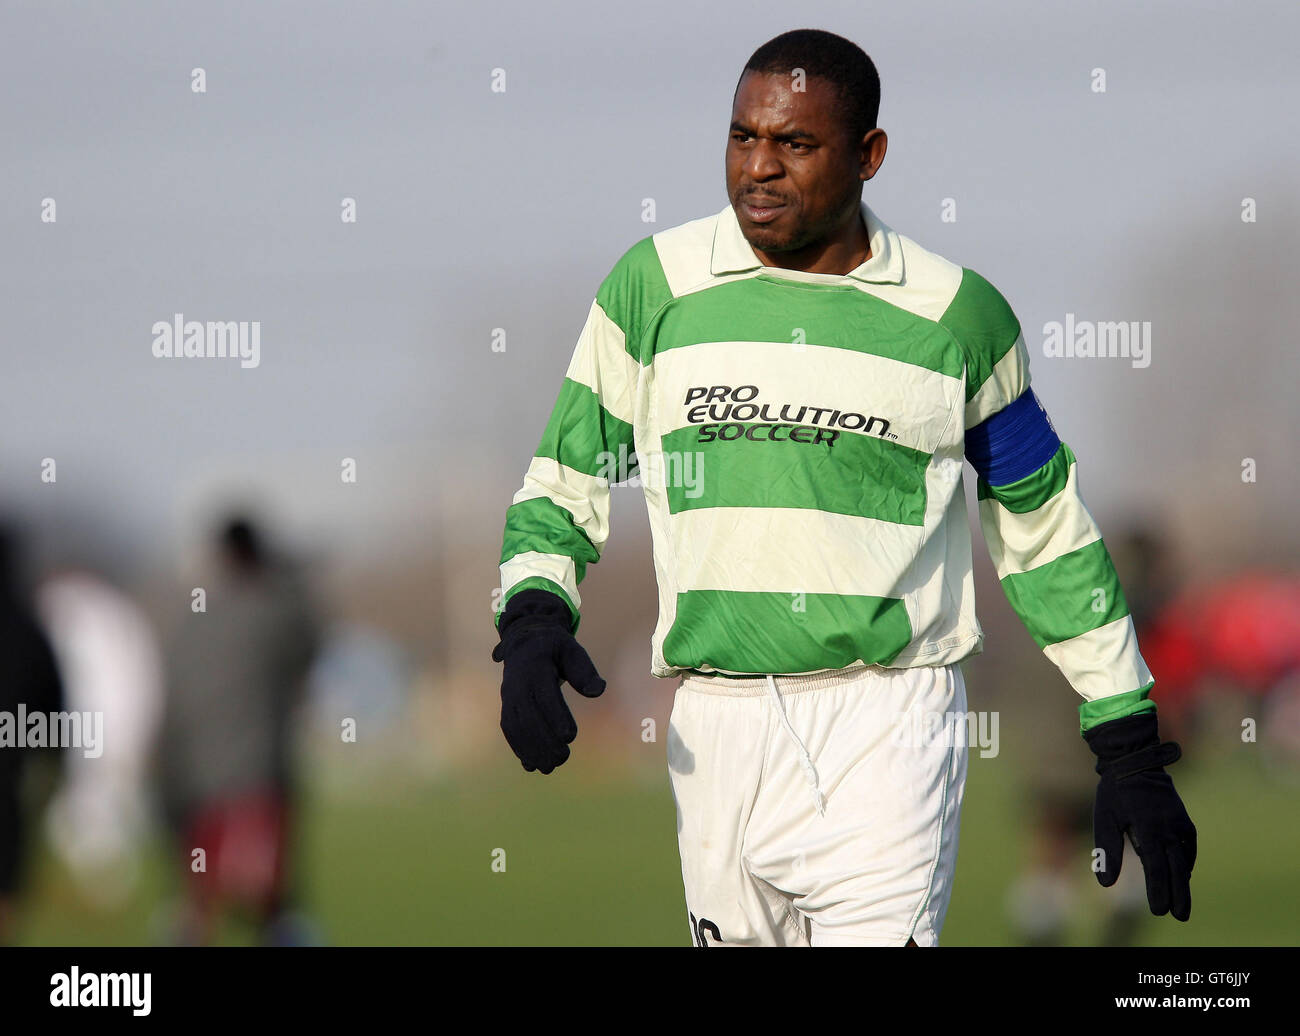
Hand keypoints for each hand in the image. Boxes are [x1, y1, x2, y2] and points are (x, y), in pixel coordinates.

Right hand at [490, 589, 605, 772]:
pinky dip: (519, 748)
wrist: (524, 641)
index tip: (570, 737)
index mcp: (534, 666)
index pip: (543, 694)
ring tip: (550, 768)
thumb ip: (584, 670)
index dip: (555, 716)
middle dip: (543, 740)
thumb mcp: (572, 649)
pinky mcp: (507, 706)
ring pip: (515, 726)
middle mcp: (517, 683)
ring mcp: (509, 696)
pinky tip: (532, 765)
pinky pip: (509, 729)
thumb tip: (597, 691)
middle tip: (563, 758)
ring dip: (530, 749)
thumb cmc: (554, 647)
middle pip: (527, 715)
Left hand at [1085, 712, 1196, 920]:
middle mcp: (1169, 829)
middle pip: (1176, 869)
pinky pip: (1189, 846)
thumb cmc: (1115, 791)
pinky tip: (1184, 873)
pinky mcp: (1184, 820)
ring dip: (1183, 881)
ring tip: (1182, 902)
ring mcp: (1179, 824)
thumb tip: (1104, 883)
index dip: (1158, 891)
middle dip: (1178, 894)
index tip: (1158, 910)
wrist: (1136, 761)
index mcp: (1149, 829)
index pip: (1156, 868)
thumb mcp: (1105, 818)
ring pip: (1185, 860)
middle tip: (1179, 916)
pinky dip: (1187, 862)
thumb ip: (1107, 850)